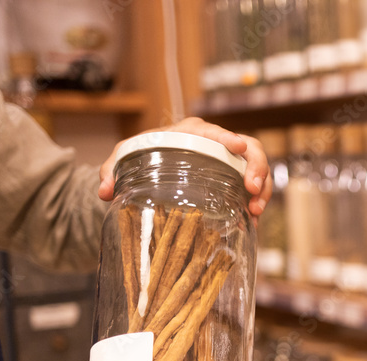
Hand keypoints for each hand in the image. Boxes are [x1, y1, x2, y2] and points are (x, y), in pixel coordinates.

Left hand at [98, 117, 272, 216]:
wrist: (150, 166)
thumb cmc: (139, 155)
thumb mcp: (123, 159)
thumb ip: (111, 170)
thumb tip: (105, 191)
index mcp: (193, 133)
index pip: (217, 132)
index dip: (230, 138)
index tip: (239, 147)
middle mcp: (216, 145)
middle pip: (250, 149)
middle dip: (256, 169)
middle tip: (252, 192)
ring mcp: (228, 164)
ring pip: (256, 170)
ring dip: (262, 190)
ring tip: (255, 212)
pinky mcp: (233, 182)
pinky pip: (252, 189)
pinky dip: (255, 204)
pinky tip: (252, 222)